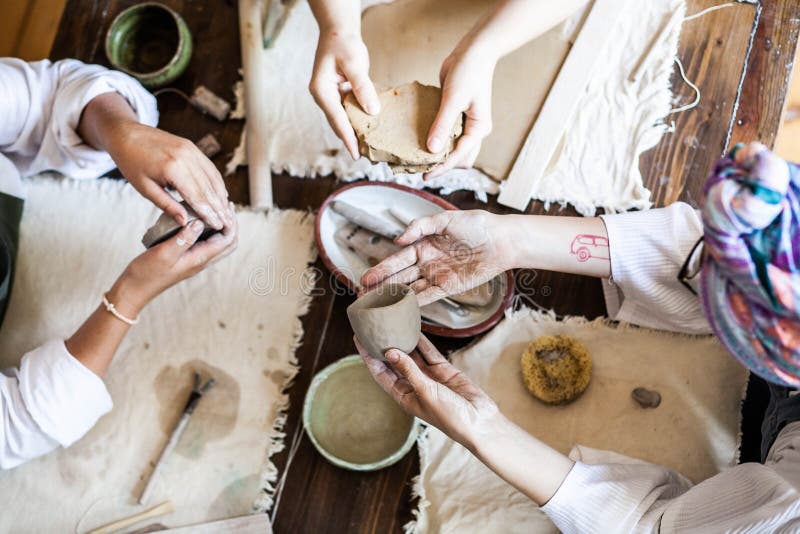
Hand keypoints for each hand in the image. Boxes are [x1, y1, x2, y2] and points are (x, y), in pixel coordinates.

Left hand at [106, 121, 232, 230]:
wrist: (126, 134)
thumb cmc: (131, 163)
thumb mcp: (145, 188)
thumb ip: (166, 205)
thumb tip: (185, 222)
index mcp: (173, 168)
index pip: (197, 196)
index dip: (209, 213)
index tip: (218, 227)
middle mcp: (186, 157)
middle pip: (209, 188)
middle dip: (219, 208)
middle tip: (228, 224)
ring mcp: (192, 150)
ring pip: (213, 177)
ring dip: (222, 196)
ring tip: (227, 213)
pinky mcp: (192, 147)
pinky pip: (209, 168)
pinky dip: (217, 183)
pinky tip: (221, 195)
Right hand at [107, 204, 238, 315]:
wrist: (134, 289)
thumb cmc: (147, 273)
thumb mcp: (164, 253)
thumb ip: (184, 238)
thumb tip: (201, 222)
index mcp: (200, 258)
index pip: (227, 240)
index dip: (231, 222)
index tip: (226, 205)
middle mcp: (201, 260)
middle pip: (228, 243)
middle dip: (231, 224)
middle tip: (227, 206)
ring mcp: (194, 260)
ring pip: (218, 243)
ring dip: (221, 227)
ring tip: (216, 209)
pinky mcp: (186, 258)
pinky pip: (205, 243)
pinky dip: (208, 230)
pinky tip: (197, 219)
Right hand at [309, 30, 380, 158]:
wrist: (338, 31)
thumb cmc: (343, 43)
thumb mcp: (354, 62)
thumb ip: (362, 86)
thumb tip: (373, 111)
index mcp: (321, 91)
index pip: (337, 119)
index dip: (347, 138)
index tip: (356, 154)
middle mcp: (323, 96)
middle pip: (338, 124)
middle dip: (351, 140)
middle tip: (366, 158)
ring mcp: (330, 96)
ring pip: (343, 119)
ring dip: (355, 132)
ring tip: (369, 148)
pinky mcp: (339, 94)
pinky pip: (349, 111)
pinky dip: (358, 120)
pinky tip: (371, 128)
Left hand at [356, 334, 498, 447]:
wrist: (480, 421)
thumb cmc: (450, 416)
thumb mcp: (426, 392)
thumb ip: (409, 370)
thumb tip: (389, 352)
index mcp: (403, 396)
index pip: (380, 373)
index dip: (368, 357)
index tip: (358, 339)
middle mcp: (413, 385)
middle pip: (393, 362)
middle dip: (383, 345)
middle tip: (373, 325)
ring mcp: (429, 377)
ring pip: (412, 354)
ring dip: (403, 340)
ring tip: (391, 322)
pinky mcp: (444, 370)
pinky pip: (429, 352)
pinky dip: (422, 340)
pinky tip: (414, 327)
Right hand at [361, 210, 514, 305]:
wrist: (501, 241)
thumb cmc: (476, 225)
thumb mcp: (445, 219)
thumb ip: (420, 226)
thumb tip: (397, 240)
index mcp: (423, 245)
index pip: (397, 260)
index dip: (381, 270)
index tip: (366, 279)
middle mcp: (427, 262)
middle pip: (400, 276)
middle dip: (381, 286)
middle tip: (363, 296)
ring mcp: (437, 276)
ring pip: (410, 289)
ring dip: (393, 297)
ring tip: (376, 306)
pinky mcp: (449, 288)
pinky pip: (427, 297)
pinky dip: (413, 304)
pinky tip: (399, 310)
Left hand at [425, 40, 496, 179]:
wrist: (474, 52)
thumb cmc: (468, 73)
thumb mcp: (454, 99)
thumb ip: (442, 124)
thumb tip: (432, 150)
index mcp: (478, 129)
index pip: (459, 155)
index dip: (442, 167)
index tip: (425, 175)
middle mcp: (474, 130)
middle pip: (459, 158)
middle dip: (442, 166)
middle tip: (419, 172)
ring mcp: (466, 124)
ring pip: (453, 148)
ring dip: (439, 156)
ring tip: (419, 161)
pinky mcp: (456, 116)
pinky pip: (447, 135)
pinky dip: (437, 141)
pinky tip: (421, 143)